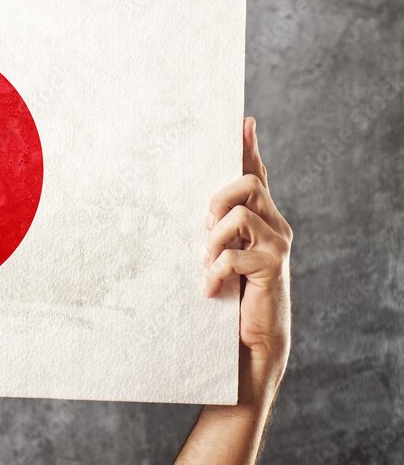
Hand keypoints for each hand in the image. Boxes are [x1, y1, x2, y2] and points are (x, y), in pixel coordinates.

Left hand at [203, 117, 292, 401]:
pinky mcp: (272, 269)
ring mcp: (277, 246)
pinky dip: (216, 270)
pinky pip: (235, 254)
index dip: (250, 149)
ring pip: (239, 214)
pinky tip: (210, 288)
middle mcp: (275, 226)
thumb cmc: (229, 296)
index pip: (257, 175)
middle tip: (204, 228)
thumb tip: (187, 209)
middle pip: (248, 184)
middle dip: (217, 200)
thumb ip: (211, 230)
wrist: (250, 341)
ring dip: (213, 238)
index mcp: (261, 219)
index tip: (243, 123)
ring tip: (207, 263)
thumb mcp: (217, 256)